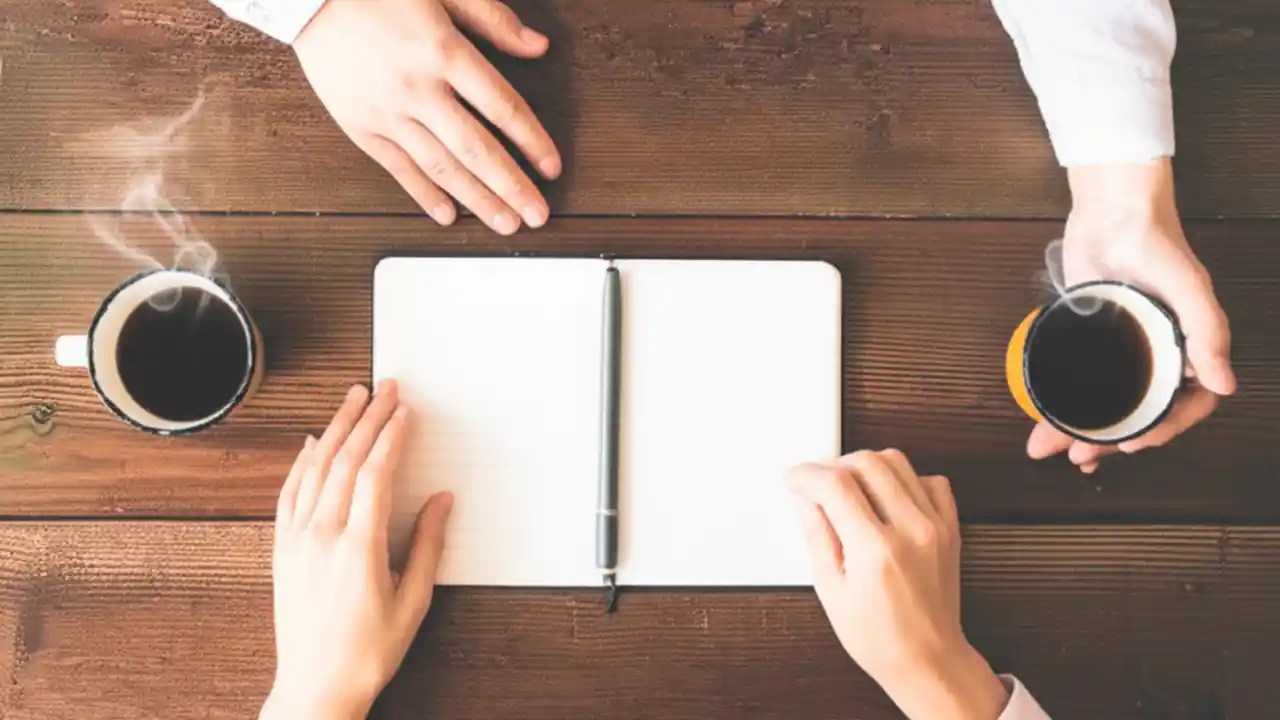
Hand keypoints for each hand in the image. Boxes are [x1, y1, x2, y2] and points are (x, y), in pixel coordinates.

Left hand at [261, 381, 453, 719]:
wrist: (315, 688)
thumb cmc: (366, 653)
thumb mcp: (413, 602)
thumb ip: (428, 545)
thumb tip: (440, 501)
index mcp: (358, 549)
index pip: (375, 474)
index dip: (392, 436)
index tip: (406, 412)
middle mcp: (321, 537)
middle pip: (345, 460)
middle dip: (368, 418)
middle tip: (386, 389)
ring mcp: (296, 541)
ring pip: (314, 468)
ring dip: (335, 429)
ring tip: (353, 399)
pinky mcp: (281, 550)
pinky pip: (289, 493)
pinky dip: (301, 462)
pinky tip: (311, 444)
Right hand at [293, 0, 560, 234]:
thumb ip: (493, 19)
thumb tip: (538, 46)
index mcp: (443, 51)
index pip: (502, 107)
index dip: (532, 141)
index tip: (552, 168)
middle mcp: (417, 88)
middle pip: (476, 148)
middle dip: (511, 187)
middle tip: (538, 216)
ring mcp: (386, 112)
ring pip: (441, 166)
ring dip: (477, 200)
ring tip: (505, 224)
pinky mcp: (359, 126)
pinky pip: (398, 168)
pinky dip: (424, 195)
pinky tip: (448, 216)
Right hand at [787, 450, 1007, 719]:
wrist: (928, 660)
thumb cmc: (880, 638)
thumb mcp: (831, 591)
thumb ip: (818, 537)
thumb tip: (806, 499)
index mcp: (875, 551)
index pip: (835, 485)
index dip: (807, 474)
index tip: (795, 479)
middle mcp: (910, 531)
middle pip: (867, 462)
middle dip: (834, 465)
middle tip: (819, 483)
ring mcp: (935, 527)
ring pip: (898, 462)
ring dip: (866, 466)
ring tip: (850, 487)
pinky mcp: (950, 529)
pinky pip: (930, 481)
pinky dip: (904, 480)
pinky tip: (887, 499)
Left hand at [1028, 159, 1234, 472]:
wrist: (1111, 210)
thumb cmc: (1157, 242)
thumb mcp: (1188, 286)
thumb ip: (1207, 332)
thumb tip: (1224, 385)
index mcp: (1189, 347)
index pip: (1186, 404)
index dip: (1164, 429)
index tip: (1134, 442)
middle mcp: (1157, 352)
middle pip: (1139, 409)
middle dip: (1112, 439)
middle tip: (1081, 458)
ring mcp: (1122, 347)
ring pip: (1107, 400)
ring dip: (1082, 429)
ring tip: (1054, 451)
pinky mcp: (1090, 338)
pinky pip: (1079, 379)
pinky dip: (1064, 402)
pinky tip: (1044, 422)